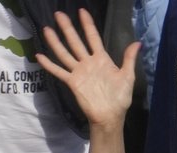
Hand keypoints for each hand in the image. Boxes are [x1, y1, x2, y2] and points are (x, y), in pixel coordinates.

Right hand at [36, 9, 137, 131]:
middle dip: (67, 28)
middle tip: (58, 14)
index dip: (87, 24)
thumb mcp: (127, 76)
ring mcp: (79, 72)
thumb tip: (137, 42)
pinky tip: (39, 56)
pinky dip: (49, 65)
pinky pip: (59, 72)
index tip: (81, 11)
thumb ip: (129, 59)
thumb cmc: (120, 98)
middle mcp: (88, 63)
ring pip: (65, 53)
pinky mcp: (72, 83)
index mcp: (102, 59)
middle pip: (76, 41)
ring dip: (55, 42)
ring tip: (47, 29)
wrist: (110, 116)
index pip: (93, 37)